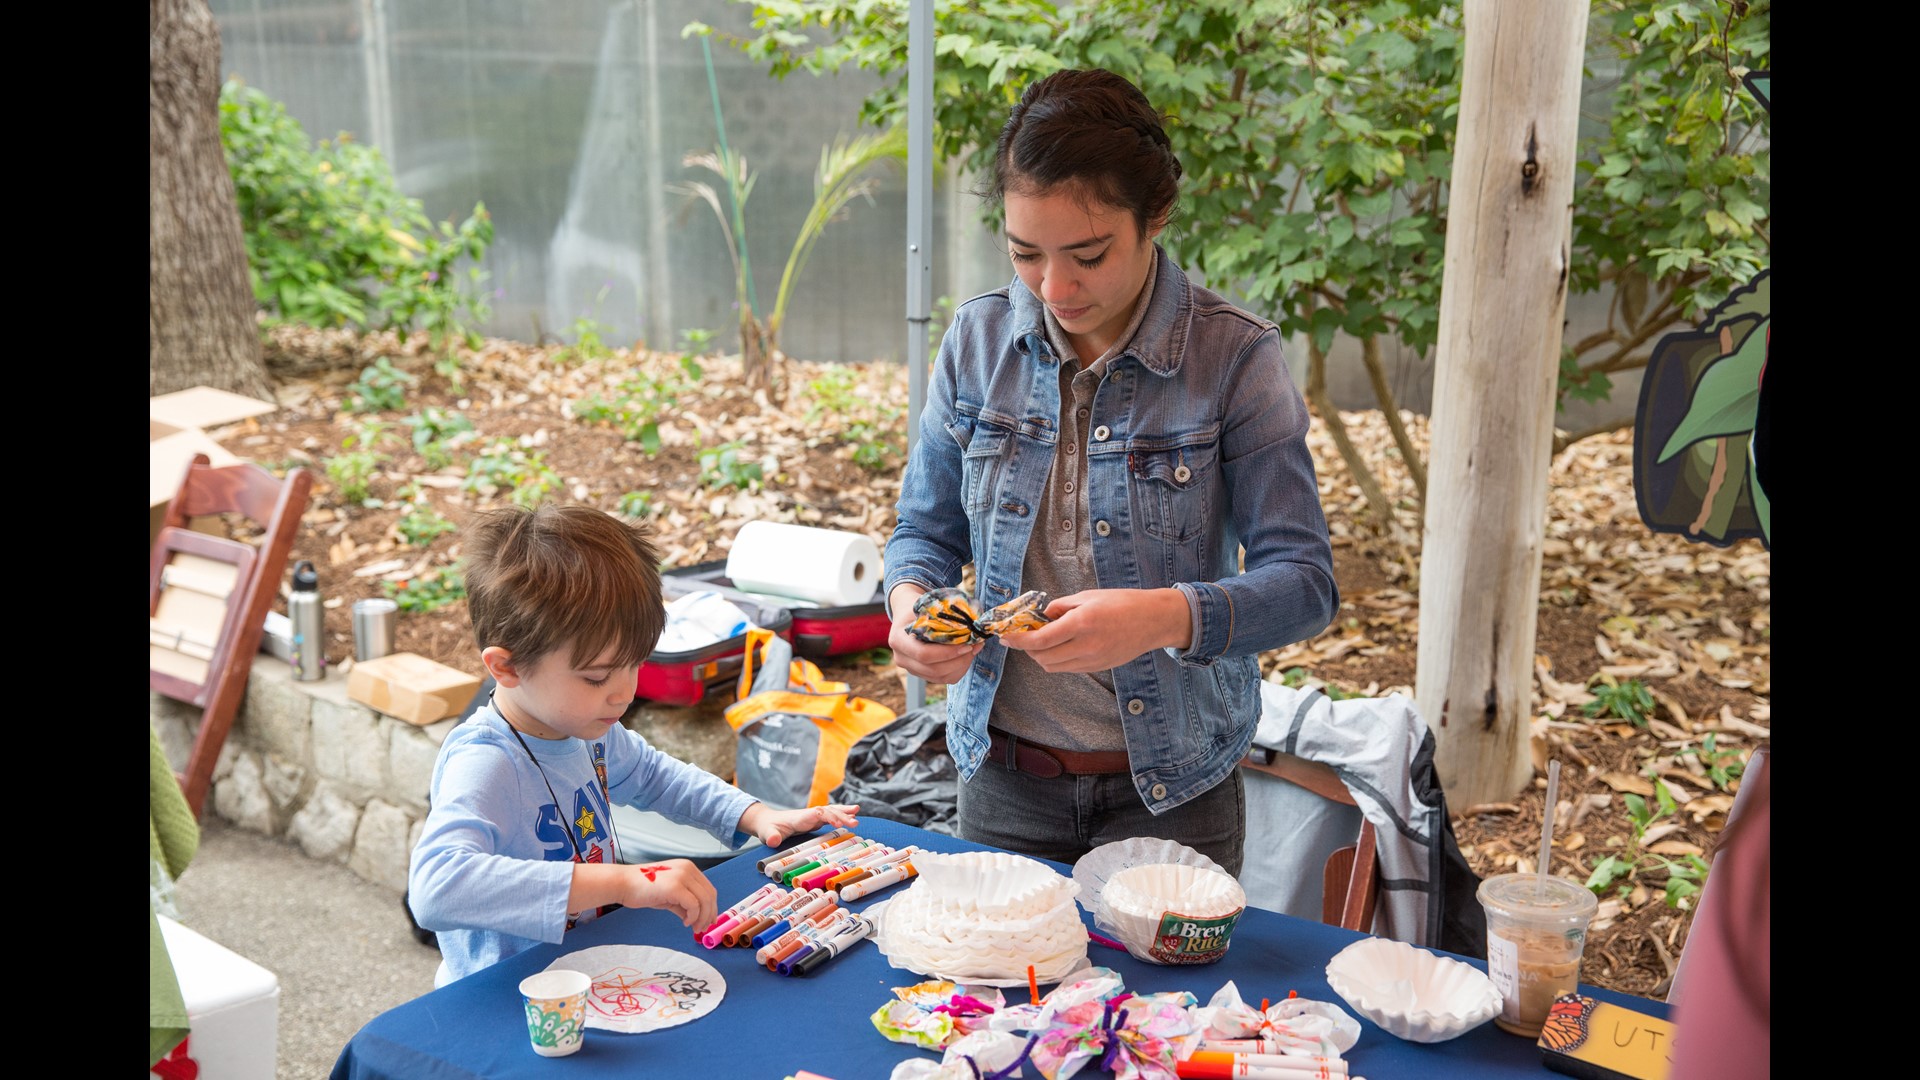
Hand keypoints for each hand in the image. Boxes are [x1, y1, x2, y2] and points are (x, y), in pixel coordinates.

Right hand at [614, 859, 716, 930]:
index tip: (709, 920)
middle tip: (703, 928)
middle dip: (709, 914)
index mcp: (687, 867)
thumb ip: (683, 903)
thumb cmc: (641, 888)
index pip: (708, 888)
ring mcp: (682, 876)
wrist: (622, 884)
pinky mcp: (675, 886)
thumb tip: (695, 917)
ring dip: (702, 918)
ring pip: (704, 900)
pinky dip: (693, 917)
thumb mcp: (668, 894)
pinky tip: (685, 922)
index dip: (711, 906)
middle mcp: (688, 869)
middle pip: (710, 894)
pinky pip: (694, 905)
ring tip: (694, 928)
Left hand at [741, 802, 861, 848]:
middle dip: (841, 815)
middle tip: (855, 823)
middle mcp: (809, 814)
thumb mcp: (767, 834)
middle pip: (827, 811)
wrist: (768, 821)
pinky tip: (852, 814)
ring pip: (831, 811)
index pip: (816, 813)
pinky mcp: (815, 820)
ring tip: (857, 811)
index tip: (837, 823)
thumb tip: (773, 840)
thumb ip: (771, 836)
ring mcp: (813, 816)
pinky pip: (831, 815)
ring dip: (843, 812)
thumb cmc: (768, 828)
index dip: (827, 816)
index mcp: (800, 817)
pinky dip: (841, 814)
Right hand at [886, 583, 982, 683]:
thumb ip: (942, 616)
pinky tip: (967, 655)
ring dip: (962, 665)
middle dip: (959, 660)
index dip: (948, 653)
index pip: (923, 654)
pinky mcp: (922, 673)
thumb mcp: (926, 605)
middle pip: (934, 670)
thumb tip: (970, 626)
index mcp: (898, 640)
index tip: (967, 644)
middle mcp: (901, 658)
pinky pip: (944, 679)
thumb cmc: (918, 606)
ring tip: (974, 648)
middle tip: (976, 646)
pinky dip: (959, 669)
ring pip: (941, 677)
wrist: (907, 613)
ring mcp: (911, 668)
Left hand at [997, 588, 1191, 672]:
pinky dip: (1057, 659)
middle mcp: (1086, 645)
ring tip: (1043, 640)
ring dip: (1041, 656)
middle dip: (1027, 648)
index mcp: (1082, 623)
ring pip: (1053, 667)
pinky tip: (1060, 646)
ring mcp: (1092, 660)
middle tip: (1024, 635)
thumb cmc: (1122, 602)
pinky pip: (1068, 668)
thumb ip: (1061, 607)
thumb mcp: (1088, 596)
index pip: (1040, 640)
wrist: (1154, 621)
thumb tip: (1041, 617)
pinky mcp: (1098, 667)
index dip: (1018, 640)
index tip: (1005, 636)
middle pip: (1042, 657)